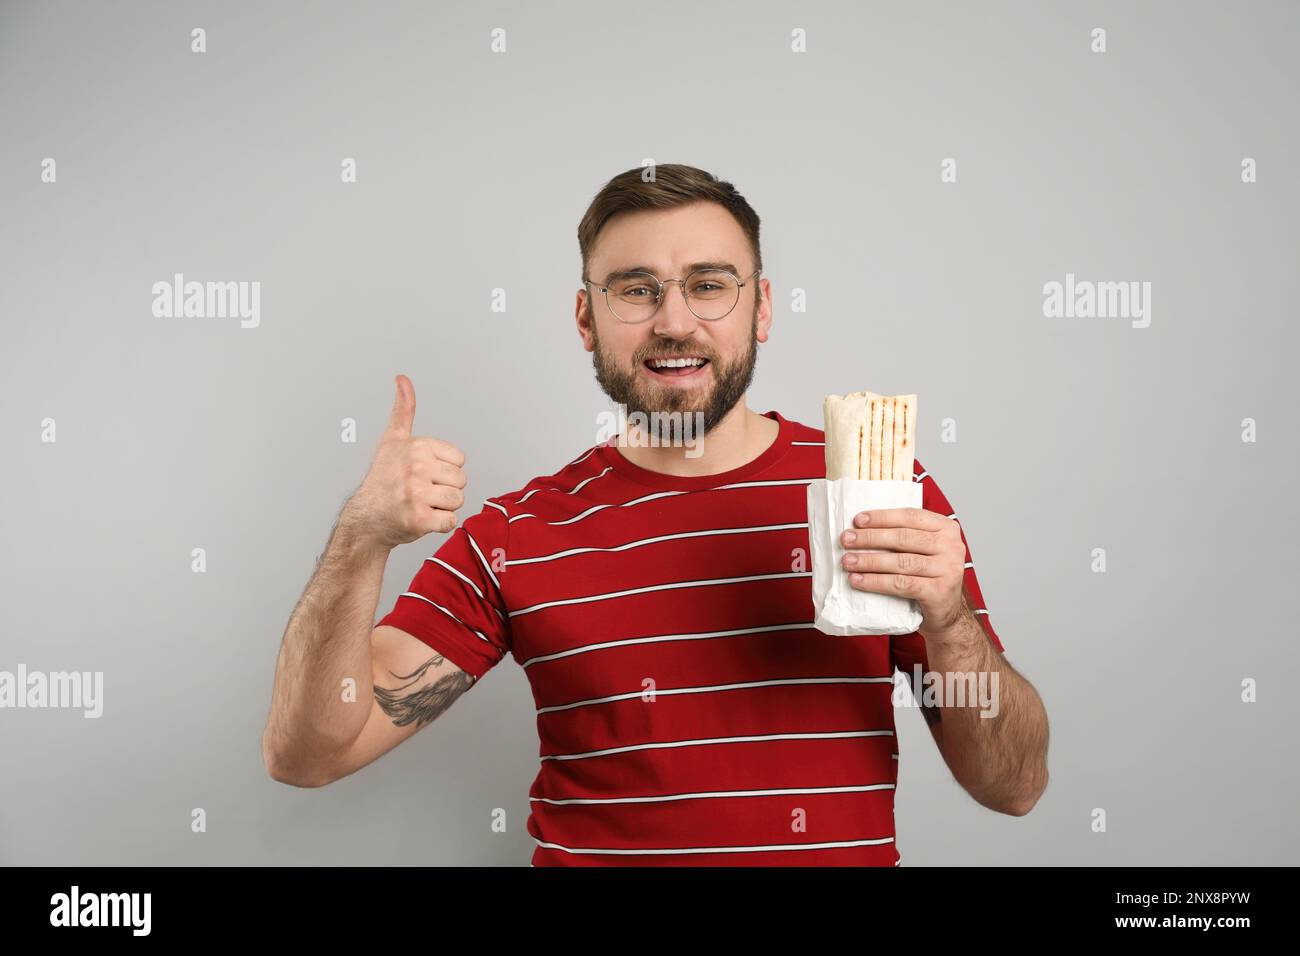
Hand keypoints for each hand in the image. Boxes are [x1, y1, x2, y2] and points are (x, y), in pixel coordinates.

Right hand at [341, 374, 466, 550]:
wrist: (366, 518)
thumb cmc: (383, 479)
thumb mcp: (393, 440)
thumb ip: (403, 409)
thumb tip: (402, 378)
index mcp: (417, 447)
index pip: (459, 460)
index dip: (444, 469)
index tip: (422, 473)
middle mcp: (416, 468)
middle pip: (461, 481)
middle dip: (445, 489)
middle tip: (420, 492)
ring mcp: (417, 494)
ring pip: (458, 500)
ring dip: (443, 507)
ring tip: (421, 504)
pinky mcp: (419, 519)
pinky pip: (451, 521)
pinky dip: (440, 524)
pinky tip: (421, 518)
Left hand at [840, 507, 968, 635]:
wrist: (947, 612)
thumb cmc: (929, 576)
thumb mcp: (923, 549)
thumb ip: (904, 537)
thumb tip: (861, 529)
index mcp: (946, 528)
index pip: (910, 517)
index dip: (882, 517)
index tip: (857, 520)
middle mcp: (951, 546)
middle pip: (903, 538)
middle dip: (870, 538)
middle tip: (846, 540)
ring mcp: (948, 569)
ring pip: (900, 562)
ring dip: (869, 561)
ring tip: (848, 561)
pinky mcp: (939, 592)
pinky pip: (901, 584)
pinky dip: (876, 582)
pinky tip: (858, 580)